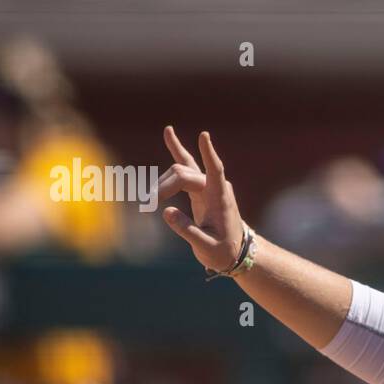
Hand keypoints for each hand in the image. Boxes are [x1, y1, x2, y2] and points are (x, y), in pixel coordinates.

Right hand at [158, 127, 247, 271]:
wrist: (234, 251)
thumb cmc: (223, 251)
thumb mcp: (205, 247)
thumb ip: (187, 231)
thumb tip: (166, 211)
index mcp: (220, 198)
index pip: (215, 171)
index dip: (209, 154)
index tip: (204, 135)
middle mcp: (213, 187)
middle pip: (184, 174)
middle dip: (164, 186)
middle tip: (149, 204)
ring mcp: (206, 185)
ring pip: (180, 170)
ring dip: (162, 182)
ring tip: (149, 198)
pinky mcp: (198, 187)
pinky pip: (185, 166)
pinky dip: (176, 149)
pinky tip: (168, 132)